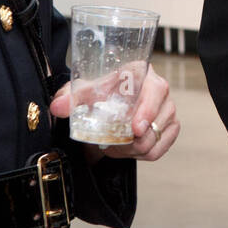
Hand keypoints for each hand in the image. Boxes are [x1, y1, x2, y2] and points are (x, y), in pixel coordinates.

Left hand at [49, 70, 178, 161]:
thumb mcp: (82, 94)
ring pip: (157, 136)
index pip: (154, 88)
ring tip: (113, 144)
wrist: (107, 107)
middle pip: (161, 115)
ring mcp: (167, 109)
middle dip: (137, 137)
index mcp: (141, 72)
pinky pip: (158, 149)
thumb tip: (58, 107)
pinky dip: (139, 154)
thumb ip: (70, 98)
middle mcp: (158, 88)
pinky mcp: (170, 127)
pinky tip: (125, 149)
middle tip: (113, 144)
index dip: (147, 109)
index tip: (135, 128)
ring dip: (132, 148)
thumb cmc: (98, 95)